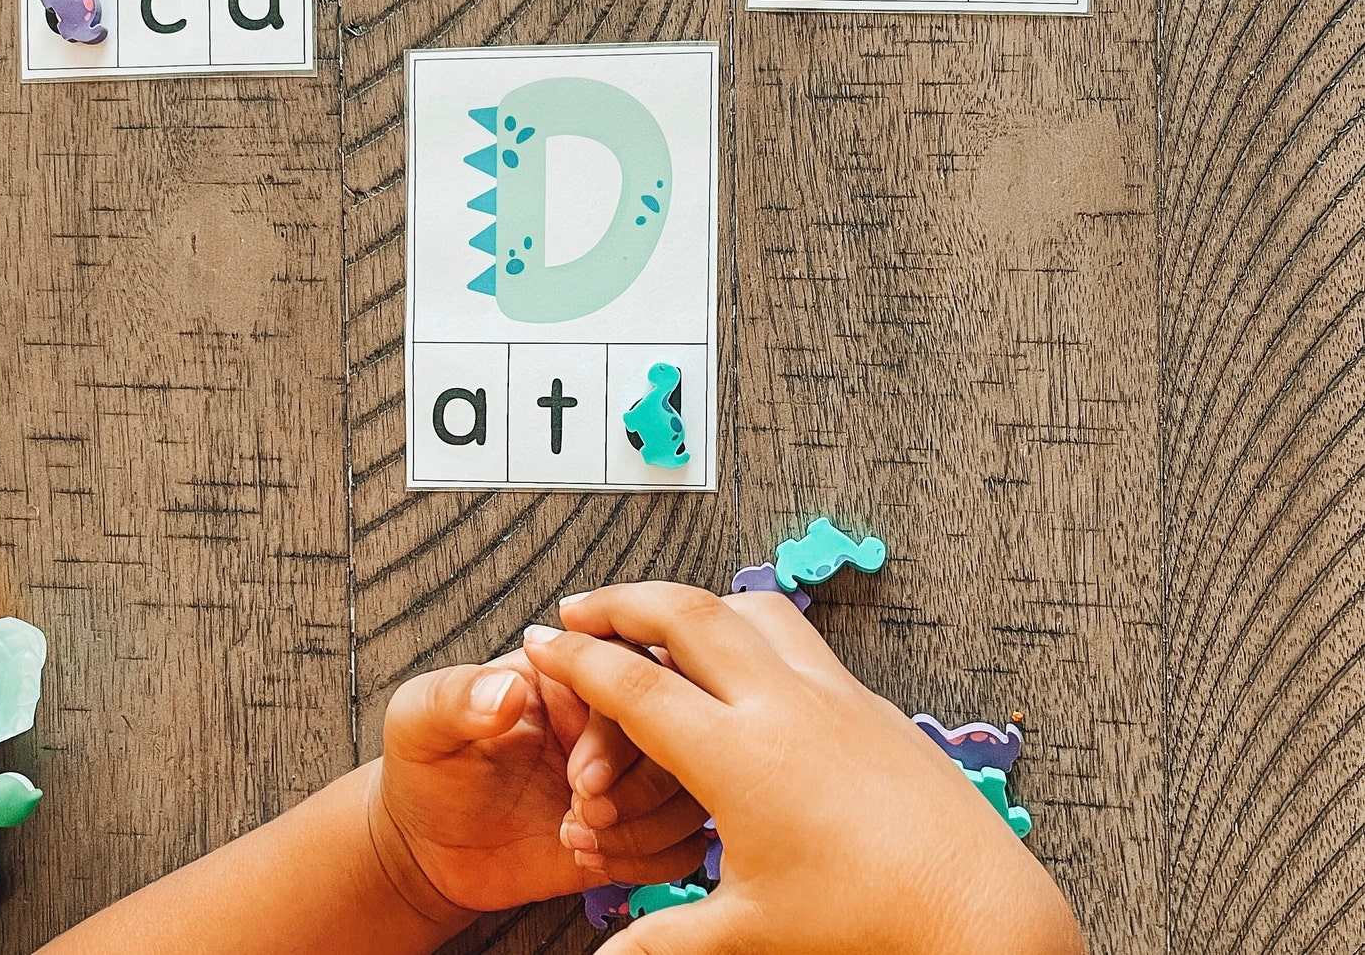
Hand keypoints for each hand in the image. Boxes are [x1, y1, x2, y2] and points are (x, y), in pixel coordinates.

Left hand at [369, 648, 707, 919]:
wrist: (428, 848)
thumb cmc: (426, 769)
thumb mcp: (421, 720)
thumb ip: (457, 698)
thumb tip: (504, 690)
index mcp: (568, 674)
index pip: (629, 675)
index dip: (616, 732)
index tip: (581, 778)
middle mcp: (608, 718)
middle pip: (677, 729)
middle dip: (640, 784)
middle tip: (585, 812)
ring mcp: (628, 774)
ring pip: (690, 786)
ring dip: (646, 824)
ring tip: (581, 837)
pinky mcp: (635, 827)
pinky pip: (684, 841)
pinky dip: (650, 859)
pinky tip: (591, 860)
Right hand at [524, 584, 1084, 954]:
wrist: (980, 914)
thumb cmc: (864, 926)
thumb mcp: (747, 935)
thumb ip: (660, 943)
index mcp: (737, 756)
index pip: (633, 686)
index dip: (576, 660)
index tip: (541, 642)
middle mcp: (782, 704)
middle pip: (686, 614)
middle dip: (623, 600)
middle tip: (581, 605)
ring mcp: (832, 692)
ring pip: (751, 609)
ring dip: (695, 602)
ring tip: (661, 616)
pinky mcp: (870, 701)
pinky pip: (798, 638)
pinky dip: (752, 627)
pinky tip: (747, 658)